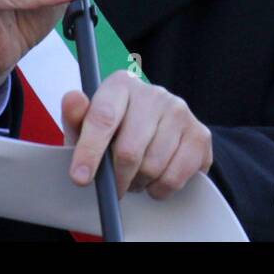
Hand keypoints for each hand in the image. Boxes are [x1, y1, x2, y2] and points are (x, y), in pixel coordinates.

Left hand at [62, 72, 212, 200]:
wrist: (155, 133)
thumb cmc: (113, 131)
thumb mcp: (86, 126)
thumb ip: (76, 116)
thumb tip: (73, 98)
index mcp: (121, 84)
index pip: (103, 118)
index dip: (89, 151)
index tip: (80, 178)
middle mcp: (154, 93)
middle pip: (129, 151)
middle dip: (117, 178)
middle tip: (113, 185)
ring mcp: (180, 111)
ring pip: (153, 167)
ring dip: (139, 183)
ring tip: (135, 176)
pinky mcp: (200, 134)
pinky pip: (175, 177)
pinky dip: (160, 189)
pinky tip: (155, 178)